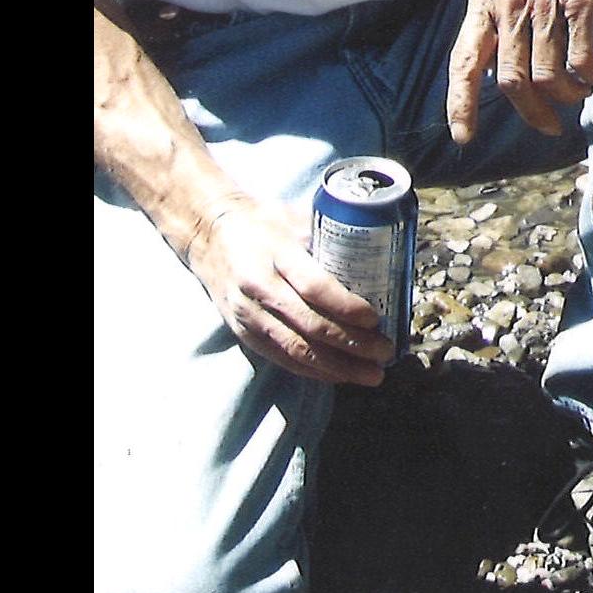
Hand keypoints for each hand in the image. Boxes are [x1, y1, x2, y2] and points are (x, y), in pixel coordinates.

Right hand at [184, 193, 387, 386]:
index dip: (346, 307)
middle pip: (309, 325)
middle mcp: (259, 288)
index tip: (375, 318)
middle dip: (352, 344)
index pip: (313, 287)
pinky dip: (314, 371)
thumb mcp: (294, 217)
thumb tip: (378, 259)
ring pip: (296, 350)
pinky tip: (340, 375)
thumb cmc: (261, 223)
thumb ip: (329, 238)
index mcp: (275, 254)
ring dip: (337, 367)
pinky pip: (282, 358)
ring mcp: (249, 315)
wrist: (208, 235)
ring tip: (371, 374)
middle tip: (384, 352)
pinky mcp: (244, 333)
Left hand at [446, 0, 592, 142]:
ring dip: (569, 95)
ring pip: (550, 76)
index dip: (460, 104)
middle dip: (532, 114)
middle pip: (513, 82)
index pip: (465, 61)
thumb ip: (501, 13)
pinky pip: (582, 58)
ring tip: (581, 91)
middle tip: (550, 126)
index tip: (463, 137)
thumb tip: (499, 68)